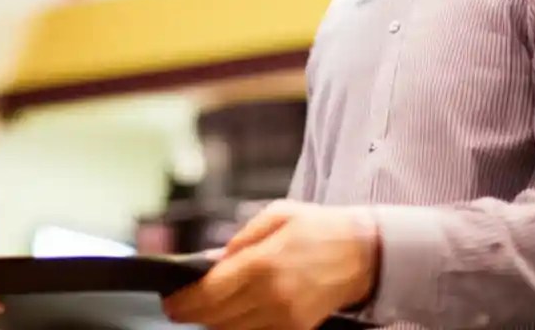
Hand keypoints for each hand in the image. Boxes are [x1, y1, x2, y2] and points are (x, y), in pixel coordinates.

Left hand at [162, 200, 377, 329]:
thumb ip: (239, 240)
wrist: (364, 253)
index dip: (183, 301)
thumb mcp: (275, 216)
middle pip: (216, 317)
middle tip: (179, 305)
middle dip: (193, 313)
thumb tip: (210, 260)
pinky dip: (238, 326)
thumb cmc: (319, 228)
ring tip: (204, 306)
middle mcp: (272, 295)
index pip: (210, 292)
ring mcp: (286, 317)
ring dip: (213, 321)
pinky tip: (231, 313)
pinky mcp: (298, 329)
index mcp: (263, 263)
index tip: (169, 301)